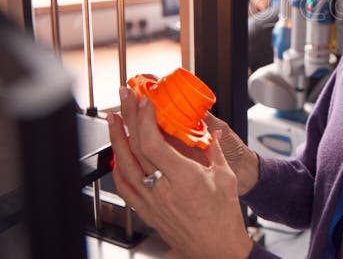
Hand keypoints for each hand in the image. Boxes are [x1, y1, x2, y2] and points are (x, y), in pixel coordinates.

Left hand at [108, 88, 253, 258]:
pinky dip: (117, 168)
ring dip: (117, 140)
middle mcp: (163, 190)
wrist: (216, 249)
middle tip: (124, 100)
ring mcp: (152, 201)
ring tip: (114, 120)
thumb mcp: (226, 177)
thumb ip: (214, 150)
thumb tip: (208, 132)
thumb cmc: (223, 217)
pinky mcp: (147, 211)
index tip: (145, 102)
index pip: (154, 143)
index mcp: (185, 178)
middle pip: (136, 149)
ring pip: (125, 166)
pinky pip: (125, 187)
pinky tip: (117, 156)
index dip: (145, 120)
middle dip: (128, 120)